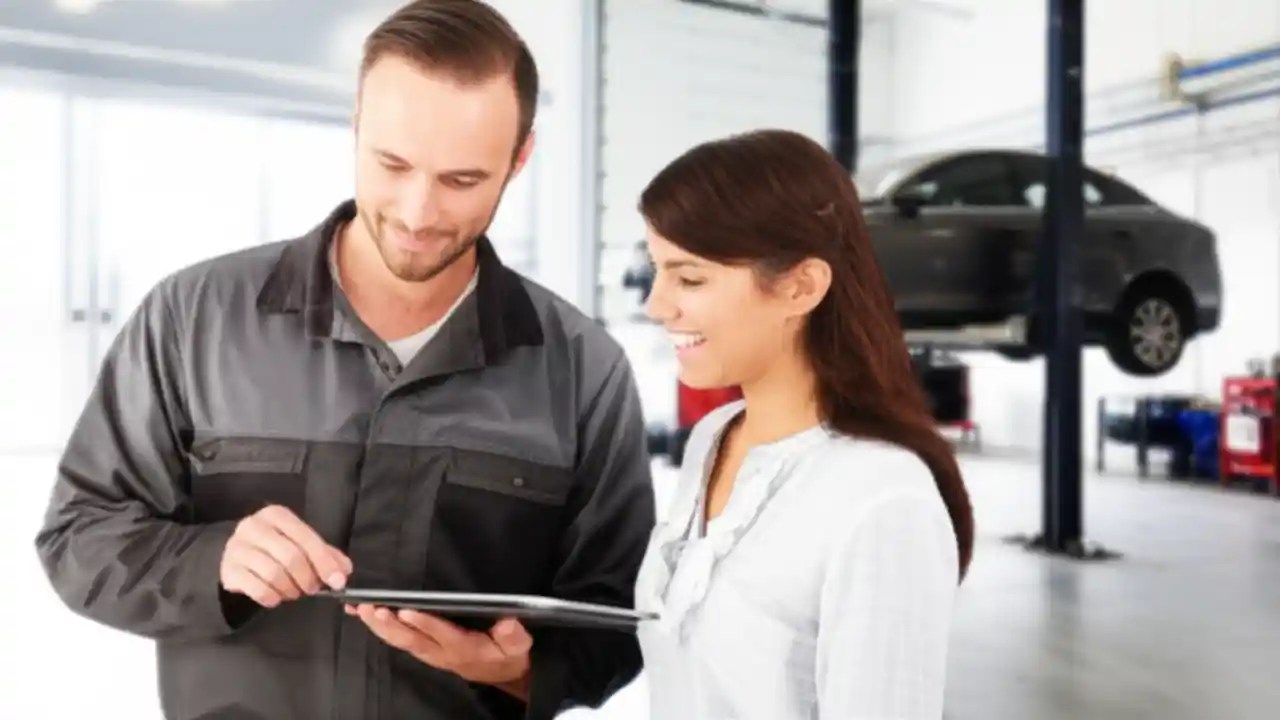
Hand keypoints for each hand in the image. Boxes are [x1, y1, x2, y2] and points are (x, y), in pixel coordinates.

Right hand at [219, 504, 352, 607]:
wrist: (237, 557)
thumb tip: (343, 571)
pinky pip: (257, 589)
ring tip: (293, 591)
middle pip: (291, 557)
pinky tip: (276, 597)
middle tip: (312, 589)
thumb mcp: (300, 544)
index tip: (337, 581)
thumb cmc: (273, 549)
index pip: (306, 538)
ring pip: (274, 574)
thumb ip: (325, 554)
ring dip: (290, 589)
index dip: (324, 562)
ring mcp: (238, 547)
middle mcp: (254, 527)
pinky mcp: (228, 570)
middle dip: (307, 578)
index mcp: (276, 515)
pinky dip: (272, 597)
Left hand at [349, 604, 532, 695]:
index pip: (442, 634)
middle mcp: (442, 652)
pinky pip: (400, 641)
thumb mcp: (518, 646)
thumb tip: (508, 623)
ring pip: (401, 641)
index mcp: (464, 648)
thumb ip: (513, 636)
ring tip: (363, 611)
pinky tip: (367, 617)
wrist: (502, 674)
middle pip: (411, 640)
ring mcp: (431, 653)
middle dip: (390, 624)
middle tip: (372, 609)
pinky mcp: (425, 651)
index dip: (425, 623)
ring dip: (381, 627)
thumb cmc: (508, 655)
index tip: (407, 610)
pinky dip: (382, 629)